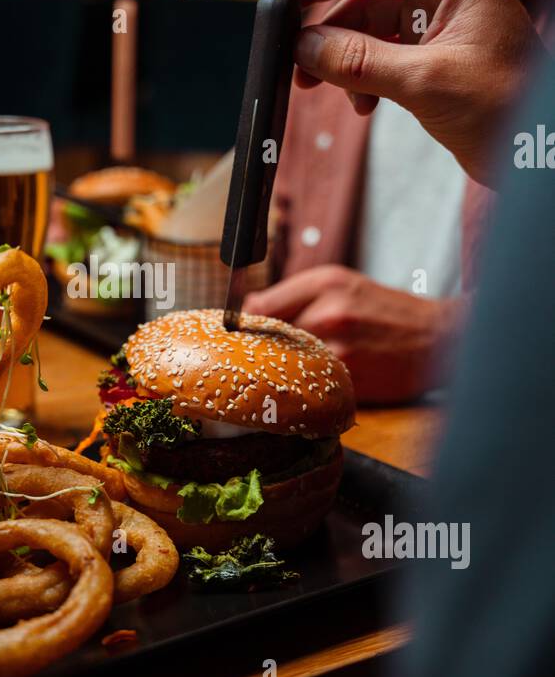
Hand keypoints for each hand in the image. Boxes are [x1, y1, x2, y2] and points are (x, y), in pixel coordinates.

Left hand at [244, 266, 463, 402]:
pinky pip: (312, 391)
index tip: (235, 336)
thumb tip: (249, 308)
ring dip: (278, 376)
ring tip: (280, 377)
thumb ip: (294, 293)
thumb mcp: (342, 283)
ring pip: (286, 369)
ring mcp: (342, 351)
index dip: (242, 326)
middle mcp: (330, 314)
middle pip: (268, 341)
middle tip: (251, 362)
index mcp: (325, 284)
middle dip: (257, 353)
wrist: (441, 337)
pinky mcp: (353, 384)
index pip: (259, 308)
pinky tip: (307, 391)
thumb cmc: (387, 310)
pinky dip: (304, 393)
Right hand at [275, 0, 546, 185]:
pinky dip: (359, 74)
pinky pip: (380, 52)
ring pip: (368, 19)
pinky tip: (356, 104)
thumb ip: (356, 61)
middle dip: (323, 4)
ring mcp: (439, 23)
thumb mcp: (423, 81)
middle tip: (284, 26)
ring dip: (335, 49)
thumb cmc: (505, 108)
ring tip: (308, 79)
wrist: (539, 157)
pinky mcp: (432, 57)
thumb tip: (301, 47)